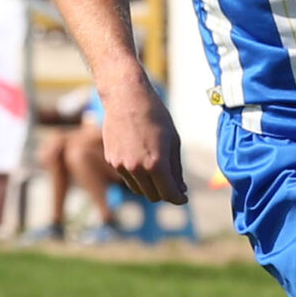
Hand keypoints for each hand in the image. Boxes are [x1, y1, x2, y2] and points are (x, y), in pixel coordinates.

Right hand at [98, 78, 187, 204]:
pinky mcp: (112, 160)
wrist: (126, 98)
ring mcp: (122, 165)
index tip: (183, 197)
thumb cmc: (155, 116)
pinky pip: (127, 178)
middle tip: (173, 185)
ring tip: (159, 173)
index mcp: (156, 163)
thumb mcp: (173, 141)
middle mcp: (137, 168)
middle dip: (165, 194)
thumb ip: (176, 168)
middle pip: (153, 196)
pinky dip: (138, 177)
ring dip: (150, 187)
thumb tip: (180, 189)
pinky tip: (143, 161)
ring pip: (139, 190)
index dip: (179, 198)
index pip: (169, 194)